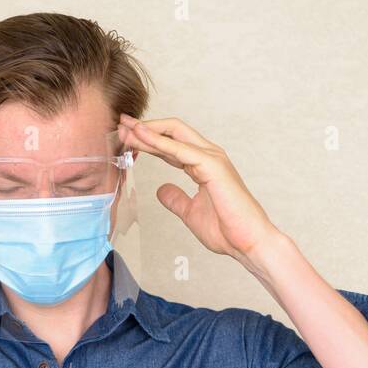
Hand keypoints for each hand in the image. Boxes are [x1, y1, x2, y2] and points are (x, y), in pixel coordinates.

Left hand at [117, 114, 280, 265]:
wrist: (247, 242)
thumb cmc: (226, 229)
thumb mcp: (190, 212)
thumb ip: (176, 199)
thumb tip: (161, 190)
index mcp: (203, 164)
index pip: (171, 144)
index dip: (148, 140)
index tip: (125, 139)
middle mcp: (208, 155)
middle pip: (172, 130)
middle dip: (144, 126)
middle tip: (120, 125)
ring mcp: (211, 158)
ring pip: (174, 134)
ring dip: (147, 131)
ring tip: (124, 129)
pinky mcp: (212, 165)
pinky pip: (180, 149)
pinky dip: (159, 142)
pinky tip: (141, 136)